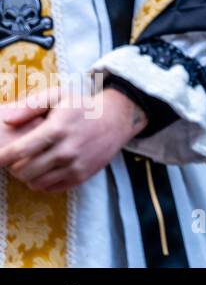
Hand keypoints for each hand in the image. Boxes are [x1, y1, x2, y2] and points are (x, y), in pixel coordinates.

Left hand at [0, 86, 143, 191]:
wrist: (116, 120)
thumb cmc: (82, 107)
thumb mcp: (58, 96)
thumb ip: (30, 106)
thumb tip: (7, 121)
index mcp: (57, 129)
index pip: (19, 151)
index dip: (2, 157)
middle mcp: (66, 151)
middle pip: (23, 171)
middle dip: (14, 167)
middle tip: (16, 159)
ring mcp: (74, 166)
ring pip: (35, 183)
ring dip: (27, 176)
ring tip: (30, 164)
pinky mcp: (80, 176)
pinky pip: (50, 188)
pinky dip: (42, 181)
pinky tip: (45, 169)